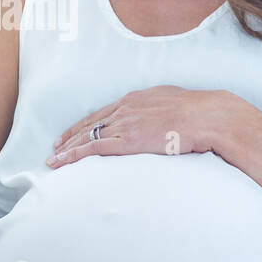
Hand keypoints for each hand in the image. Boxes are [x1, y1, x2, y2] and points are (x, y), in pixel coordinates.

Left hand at [46, 86, 217, 166]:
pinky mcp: (130, 140)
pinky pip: (95, 148)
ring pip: (87, 137)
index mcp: (134, 99)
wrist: (208, 116)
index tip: (70, 134)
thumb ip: (157, 108)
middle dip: (69, 137)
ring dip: (68, 150)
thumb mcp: (171, 101)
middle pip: (89, 124)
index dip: (83, 125)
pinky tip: (65, 162)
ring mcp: (126, 124)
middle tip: (55, 148)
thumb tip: (157, 116)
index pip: (101, 114)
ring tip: (54, 160)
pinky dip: (76, 155)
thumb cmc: (197, 112)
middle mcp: (125, 109)